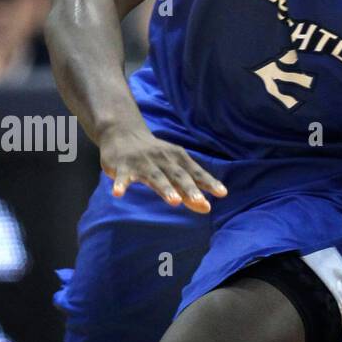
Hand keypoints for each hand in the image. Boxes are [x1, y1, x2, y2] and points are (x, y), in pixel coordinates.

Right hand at [98, 122, 226, 212]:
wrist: (122, 133)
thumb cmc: (154, 156)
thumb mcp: (172, 168)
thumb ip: (189, 188)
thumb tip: (206, 208)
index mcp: (177, 158)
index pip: (195, 172)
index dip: (208, 182)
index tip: (222, 193)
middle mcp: (162, 159)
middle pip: (178, 175)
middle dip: (190, 188)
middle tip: (201, 202)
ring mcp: (142, 163)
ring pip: (155, 177)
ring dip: (165, 189)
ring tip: (175, 201)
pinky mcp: (123, 167)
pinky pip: (123, 178)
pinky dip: (121, 185)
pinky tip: (118, 194)